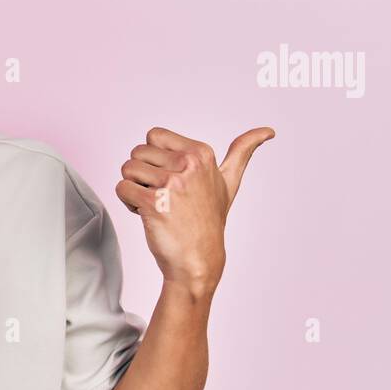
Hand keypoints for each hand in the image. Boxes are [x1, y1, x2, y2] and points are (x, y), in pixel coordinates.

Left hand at [115, 126, 273, 293]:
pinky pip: (122, 188)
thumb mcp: (229, 182)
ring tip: (156, 204)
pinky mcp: (154, 202)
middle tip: (162, 195)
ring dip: (134, 189)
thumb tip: (268, 130)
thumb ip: (242, 152)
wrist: (198, 259)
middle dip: (142, 174)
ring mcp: (172, 183)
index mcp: (201, 153)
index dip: (155, 158)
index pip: (153, 135)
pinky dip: (128, 202)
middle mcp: (188, 164)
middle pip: (136, 152)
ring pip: (127, 169)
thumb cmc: (210, 220)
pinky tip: (147, 214)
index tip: (171, 179)